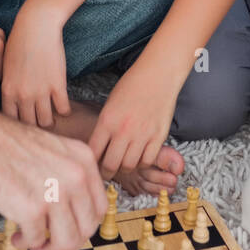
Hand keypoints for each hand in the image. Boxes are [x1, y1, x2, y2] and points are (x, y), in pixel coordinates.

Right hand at [0, 108, 107, 249]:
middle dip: (69, 242)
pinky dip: (26, 243)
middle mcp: (75, 175)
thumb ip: (66, 176)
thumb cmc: (2, 142)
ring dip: (50, 249)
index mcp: (82, 159)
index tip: (68, 229)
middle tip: (50, 242)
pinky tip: (15, 236)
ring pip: (68, 241)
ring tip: (33, 242)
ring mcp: (55, 192)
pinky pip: (37, 240)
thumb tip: (71, 213)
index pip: (100, 207)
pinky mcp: (31, 208)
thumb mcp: (50, 151)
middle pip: (88, 227)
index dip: (84, 225)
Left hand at [1, 10, 69, 127]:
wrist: (36, 27)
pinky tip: (63, 106)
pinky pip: (63, 109)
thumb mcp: (7, 67)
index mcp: (8, 91)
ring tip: (52, 116)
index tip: (24, 120)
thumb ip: (9, 86)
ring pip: (46, 121)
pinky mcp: (58, 85)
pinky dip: (64, 110)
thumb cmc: (19, 42)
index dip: (18, 122)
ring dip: (49, 120)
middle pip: (29, 124)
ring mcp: (41, 92)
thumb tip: (13, 101)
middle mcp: (23, 95)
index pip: (11, 120)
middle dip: (34, 124)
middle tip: (39, 121)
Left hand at [88, 63, 175, 179]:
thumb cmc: (132, 86)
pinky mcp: (159, 136)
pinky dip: (142, 163)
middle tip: (105, 174)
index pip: (93, 152)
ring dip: (124, 168)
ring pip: (129, 166)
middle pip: (110, 164)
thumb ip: (104, 126)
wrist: (158, 75)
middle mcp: (123, 130)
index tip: (91, 167)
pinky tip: (138, 157)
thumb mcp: (109, 104)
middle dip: (105, 172)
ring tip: (122, 165)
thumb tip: (98, 148)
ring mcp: (142, 135)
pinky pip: (148, 160)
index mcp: (107, 121)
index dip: (90, 163)